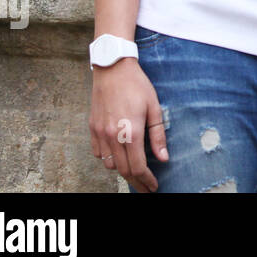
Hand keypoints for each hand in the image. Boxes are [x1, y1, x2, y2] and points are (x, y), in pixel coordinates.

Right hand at [89, 58, 167, 192]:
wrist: (113, 69)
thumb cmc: (137, 85)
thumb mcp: (154, 107)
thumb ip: (158, 135)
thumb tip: (163, 158)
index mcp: (130, 132)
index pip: (137, 167)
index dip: (146, 180)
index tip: (154, 186)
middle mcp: (112, 136)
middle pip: (123, 170)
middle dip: (136, 182)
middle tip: (146, 187)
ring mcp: (100, 133)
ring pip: (109, 164)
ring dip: (122, 170)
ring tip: (135, 170)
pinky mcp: (92, 128)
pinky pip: (99, 153)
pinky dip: (109, 159)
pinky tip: (119, 155)